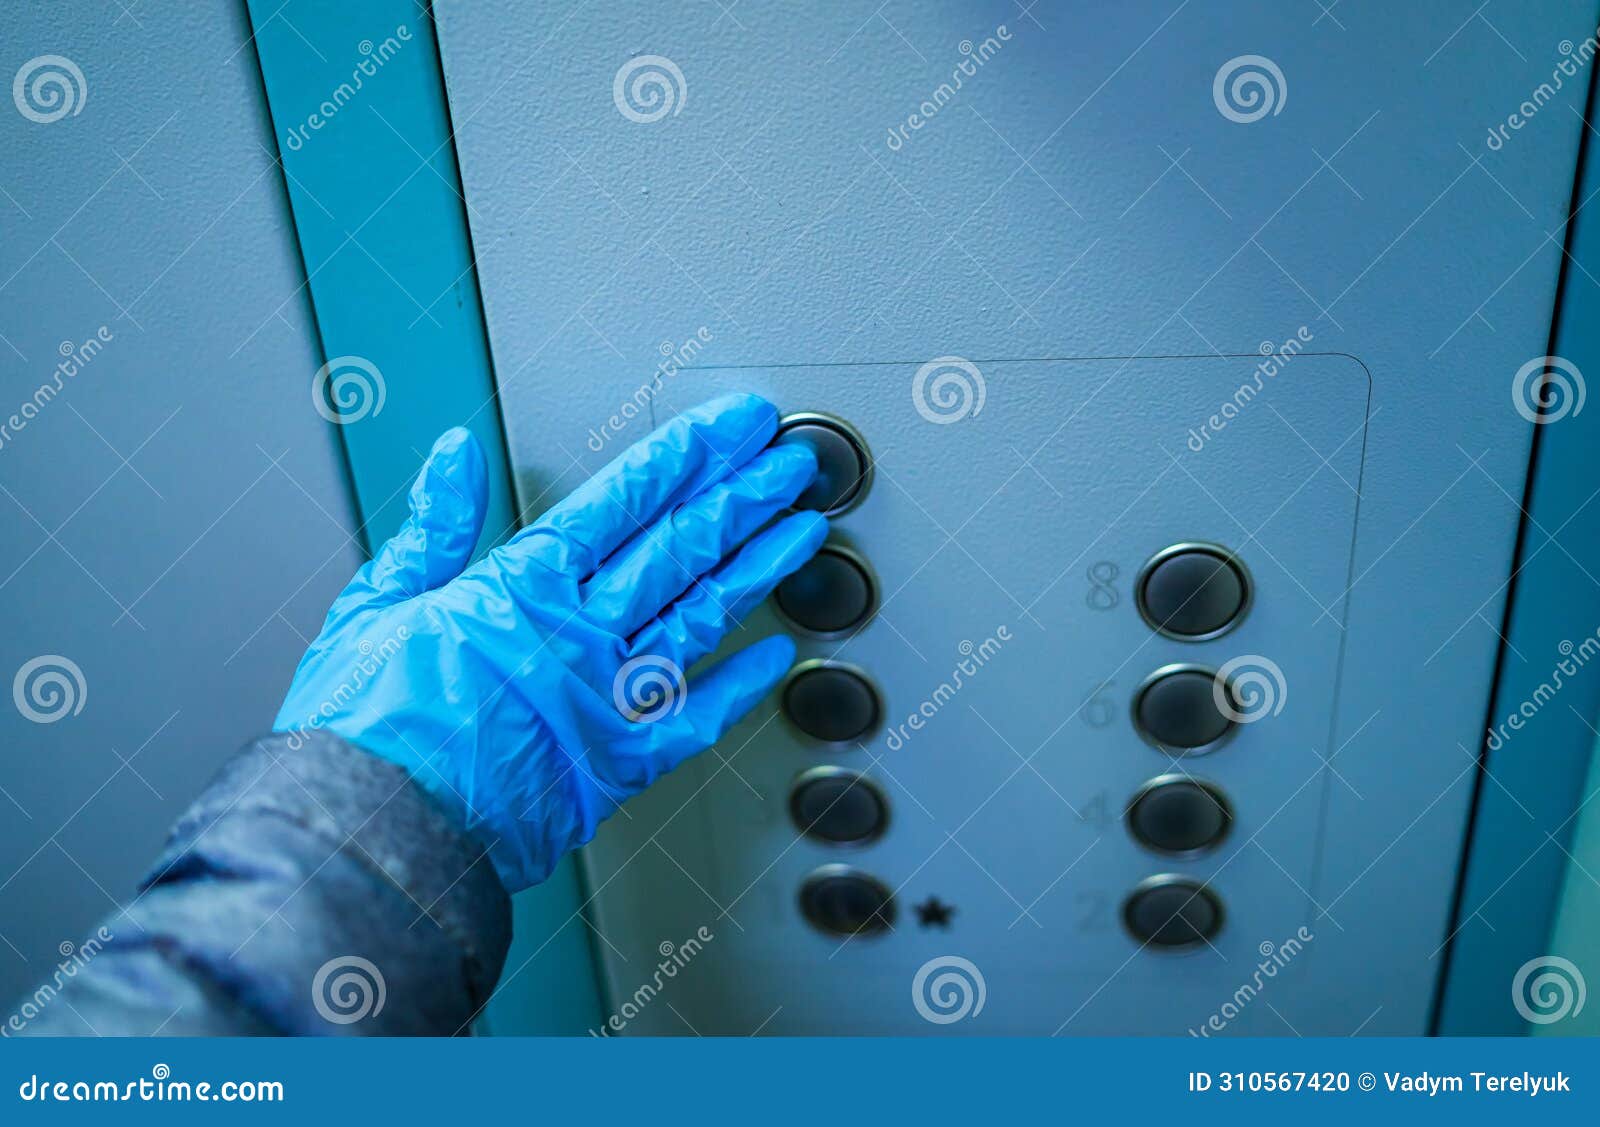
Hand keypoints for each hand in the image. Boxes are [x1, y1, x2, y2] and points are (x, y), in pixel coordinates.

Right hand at [275, 394, 825, 890]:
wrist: (376, 834)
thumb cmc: (366, 729)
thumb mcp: (377, 604)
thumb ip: (432, 527)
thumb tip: (455, 455)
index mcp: (522, 587)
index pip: (625, 500)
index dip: (686, 455)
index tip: (731, 426)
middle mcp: (581, 634)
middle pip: (681, 547)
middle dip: (741, 496)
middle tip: (791, 462)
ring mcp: (611, 698)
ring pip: (703, 616)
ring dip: (758, 567)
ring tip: (804, 528)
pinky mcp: (621, 763)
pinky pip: (699, 718)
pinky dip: (741, 686)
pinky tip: (779, 655)